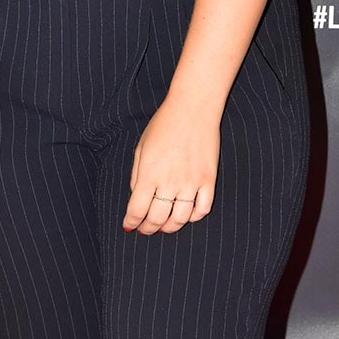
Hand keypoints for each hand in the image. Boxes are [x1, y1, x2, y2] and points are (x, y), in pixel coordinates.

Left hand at [123, 100, 219, 234]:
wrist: (193, 109)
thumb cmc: (163, 125)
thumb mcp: (141, 148)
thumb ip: (136, 175)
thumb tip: (135, 198)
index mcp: (149, 173)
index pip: (137, 210)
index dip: (131, 222)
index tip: (129, 225)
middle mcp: (169, 182)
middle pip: (157, 219)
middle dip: (148, 228)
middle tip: (145, 229)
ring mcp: (191, 182)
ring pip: (180, 218)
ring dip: (170, 227)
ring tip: (164, 226)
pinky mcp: (208, 180)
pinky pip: (203, 209)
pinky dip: (194, 217)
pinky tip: (186, 214)